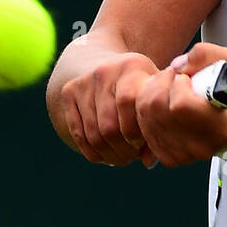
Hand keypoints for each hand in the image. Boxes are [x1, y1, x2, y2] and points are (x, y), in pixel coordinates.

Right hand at [59, 51, 160, 166]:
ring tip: (122, 158)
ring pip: (93, 134)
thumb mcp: (154, 96)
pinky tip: (105, 156)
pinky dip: (92, 152)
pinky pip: (77, 133)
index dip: (136, 131)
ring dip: (109, 154)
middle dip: (123, 149)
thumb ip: (157, 125)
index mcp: (132, 67)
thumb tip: (148, 162)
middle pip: (109, 125)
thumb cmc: (141, 87)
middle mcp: (105, 72)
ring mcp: (84, 82)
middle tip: (133, 156)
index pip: (129, 104)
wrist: (107, 64)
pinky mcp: (68, 92)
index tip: (143, 144)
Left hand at [135, 42, 226, 168]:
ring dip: (150, 94)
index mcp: (223, 128)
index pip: (182, 105)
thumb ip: (205, 55)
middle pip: (158, 110)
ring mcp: (185, 155)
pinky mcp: (170, 158)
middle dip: (159, 84)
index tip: (186, 77)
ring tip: (166, 87)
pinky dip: (146, 111)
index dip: (178, 85)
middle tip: (172, 77)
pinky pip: (144, 130)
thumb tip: (176, 67)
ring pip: (146, 118)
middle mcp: (203, 147)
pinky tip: (161, 104)